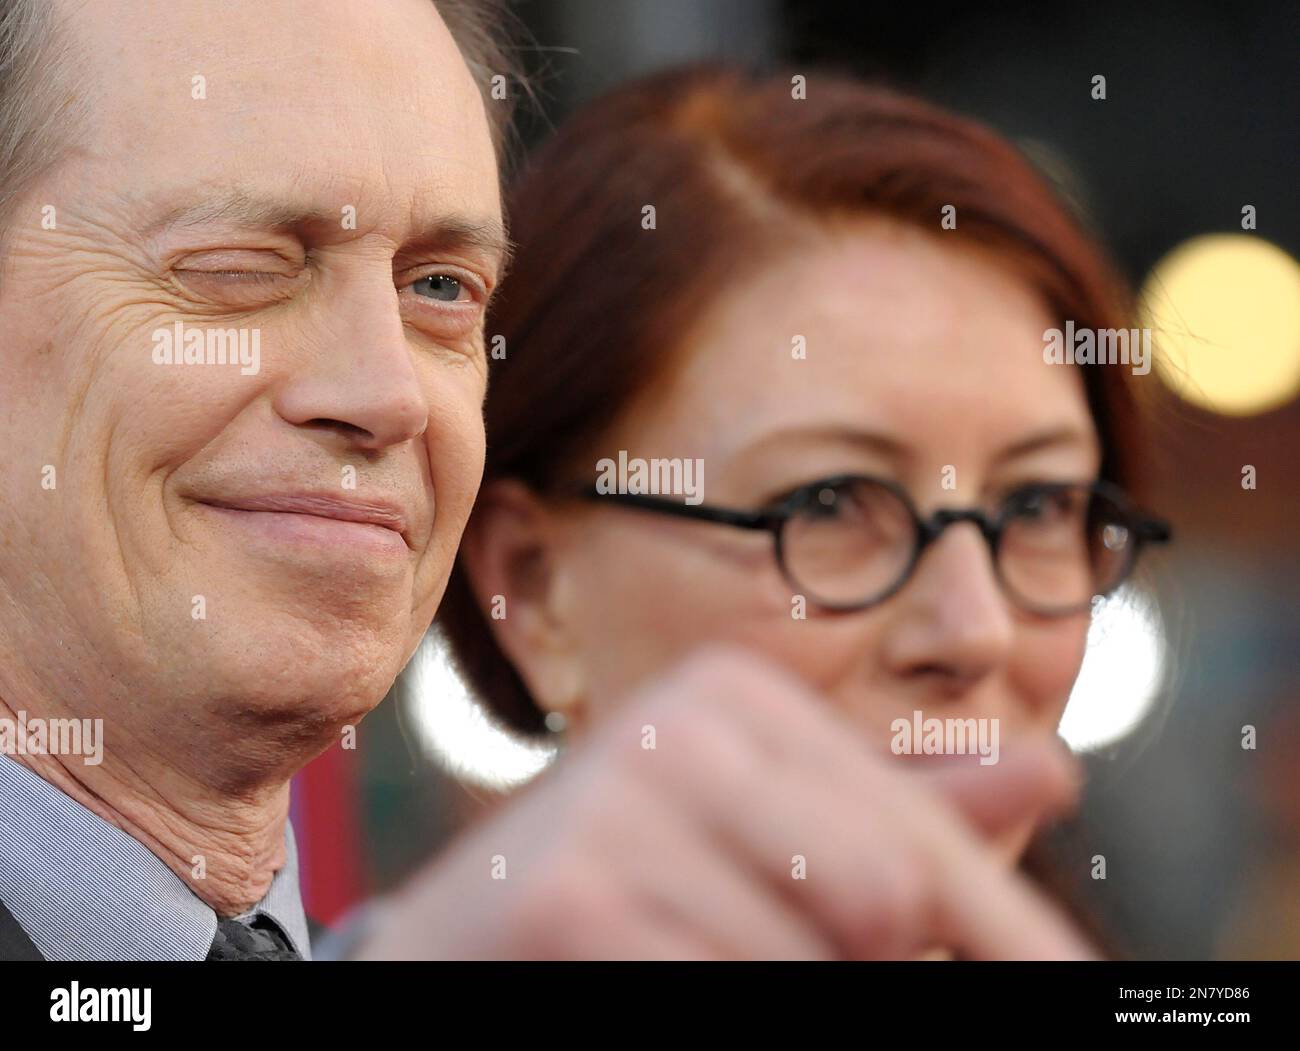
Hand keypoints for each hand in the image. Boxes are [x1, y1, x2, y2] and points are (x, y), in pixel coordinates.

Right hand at [357, 647, 1095, 959]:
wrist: (459, 942)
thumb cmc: (629, 890)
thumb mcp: (768, 836)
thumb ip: (901, 814)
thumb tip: (1052, 770)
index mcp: (735, 700)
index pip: (922, 842)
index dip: (1005, 936)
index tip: (1071, 987)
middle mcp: (678, 728)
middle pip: (889, 902)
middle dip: (860, 963)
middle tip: (755, 935)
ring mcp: (614, 804)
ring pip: (812, 962)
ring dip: (775, 984)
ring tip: (686, 947)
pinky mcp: (566, 896)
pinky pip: (724, 988)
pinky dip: (708, 995)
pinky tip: (644, 963)